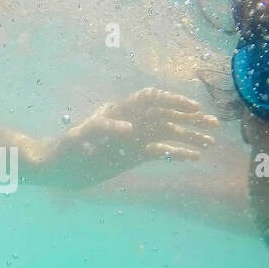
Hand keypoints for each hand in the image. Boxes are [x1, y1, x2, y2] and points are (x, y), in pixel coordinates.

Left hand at [48, 88, 217, 185]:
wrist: (54, 168)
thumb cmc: (64, 149)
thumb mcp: (79, 137)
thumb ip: (100, 128)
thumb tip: (128, 129)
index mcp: (119, 112)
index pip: (151, 99)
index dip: (173, 101)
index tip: (192, 109)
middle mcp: (130, 122)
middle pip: (165, 115)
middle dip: (190, 119)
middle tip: (214, 125)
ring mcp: (133, 139)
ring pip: (167, 133)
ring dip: (189, 136)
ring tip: (209, 143)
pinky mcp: (132, 155)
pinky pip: (159, 151)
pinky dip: (176, 153)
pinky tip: (194, 157)